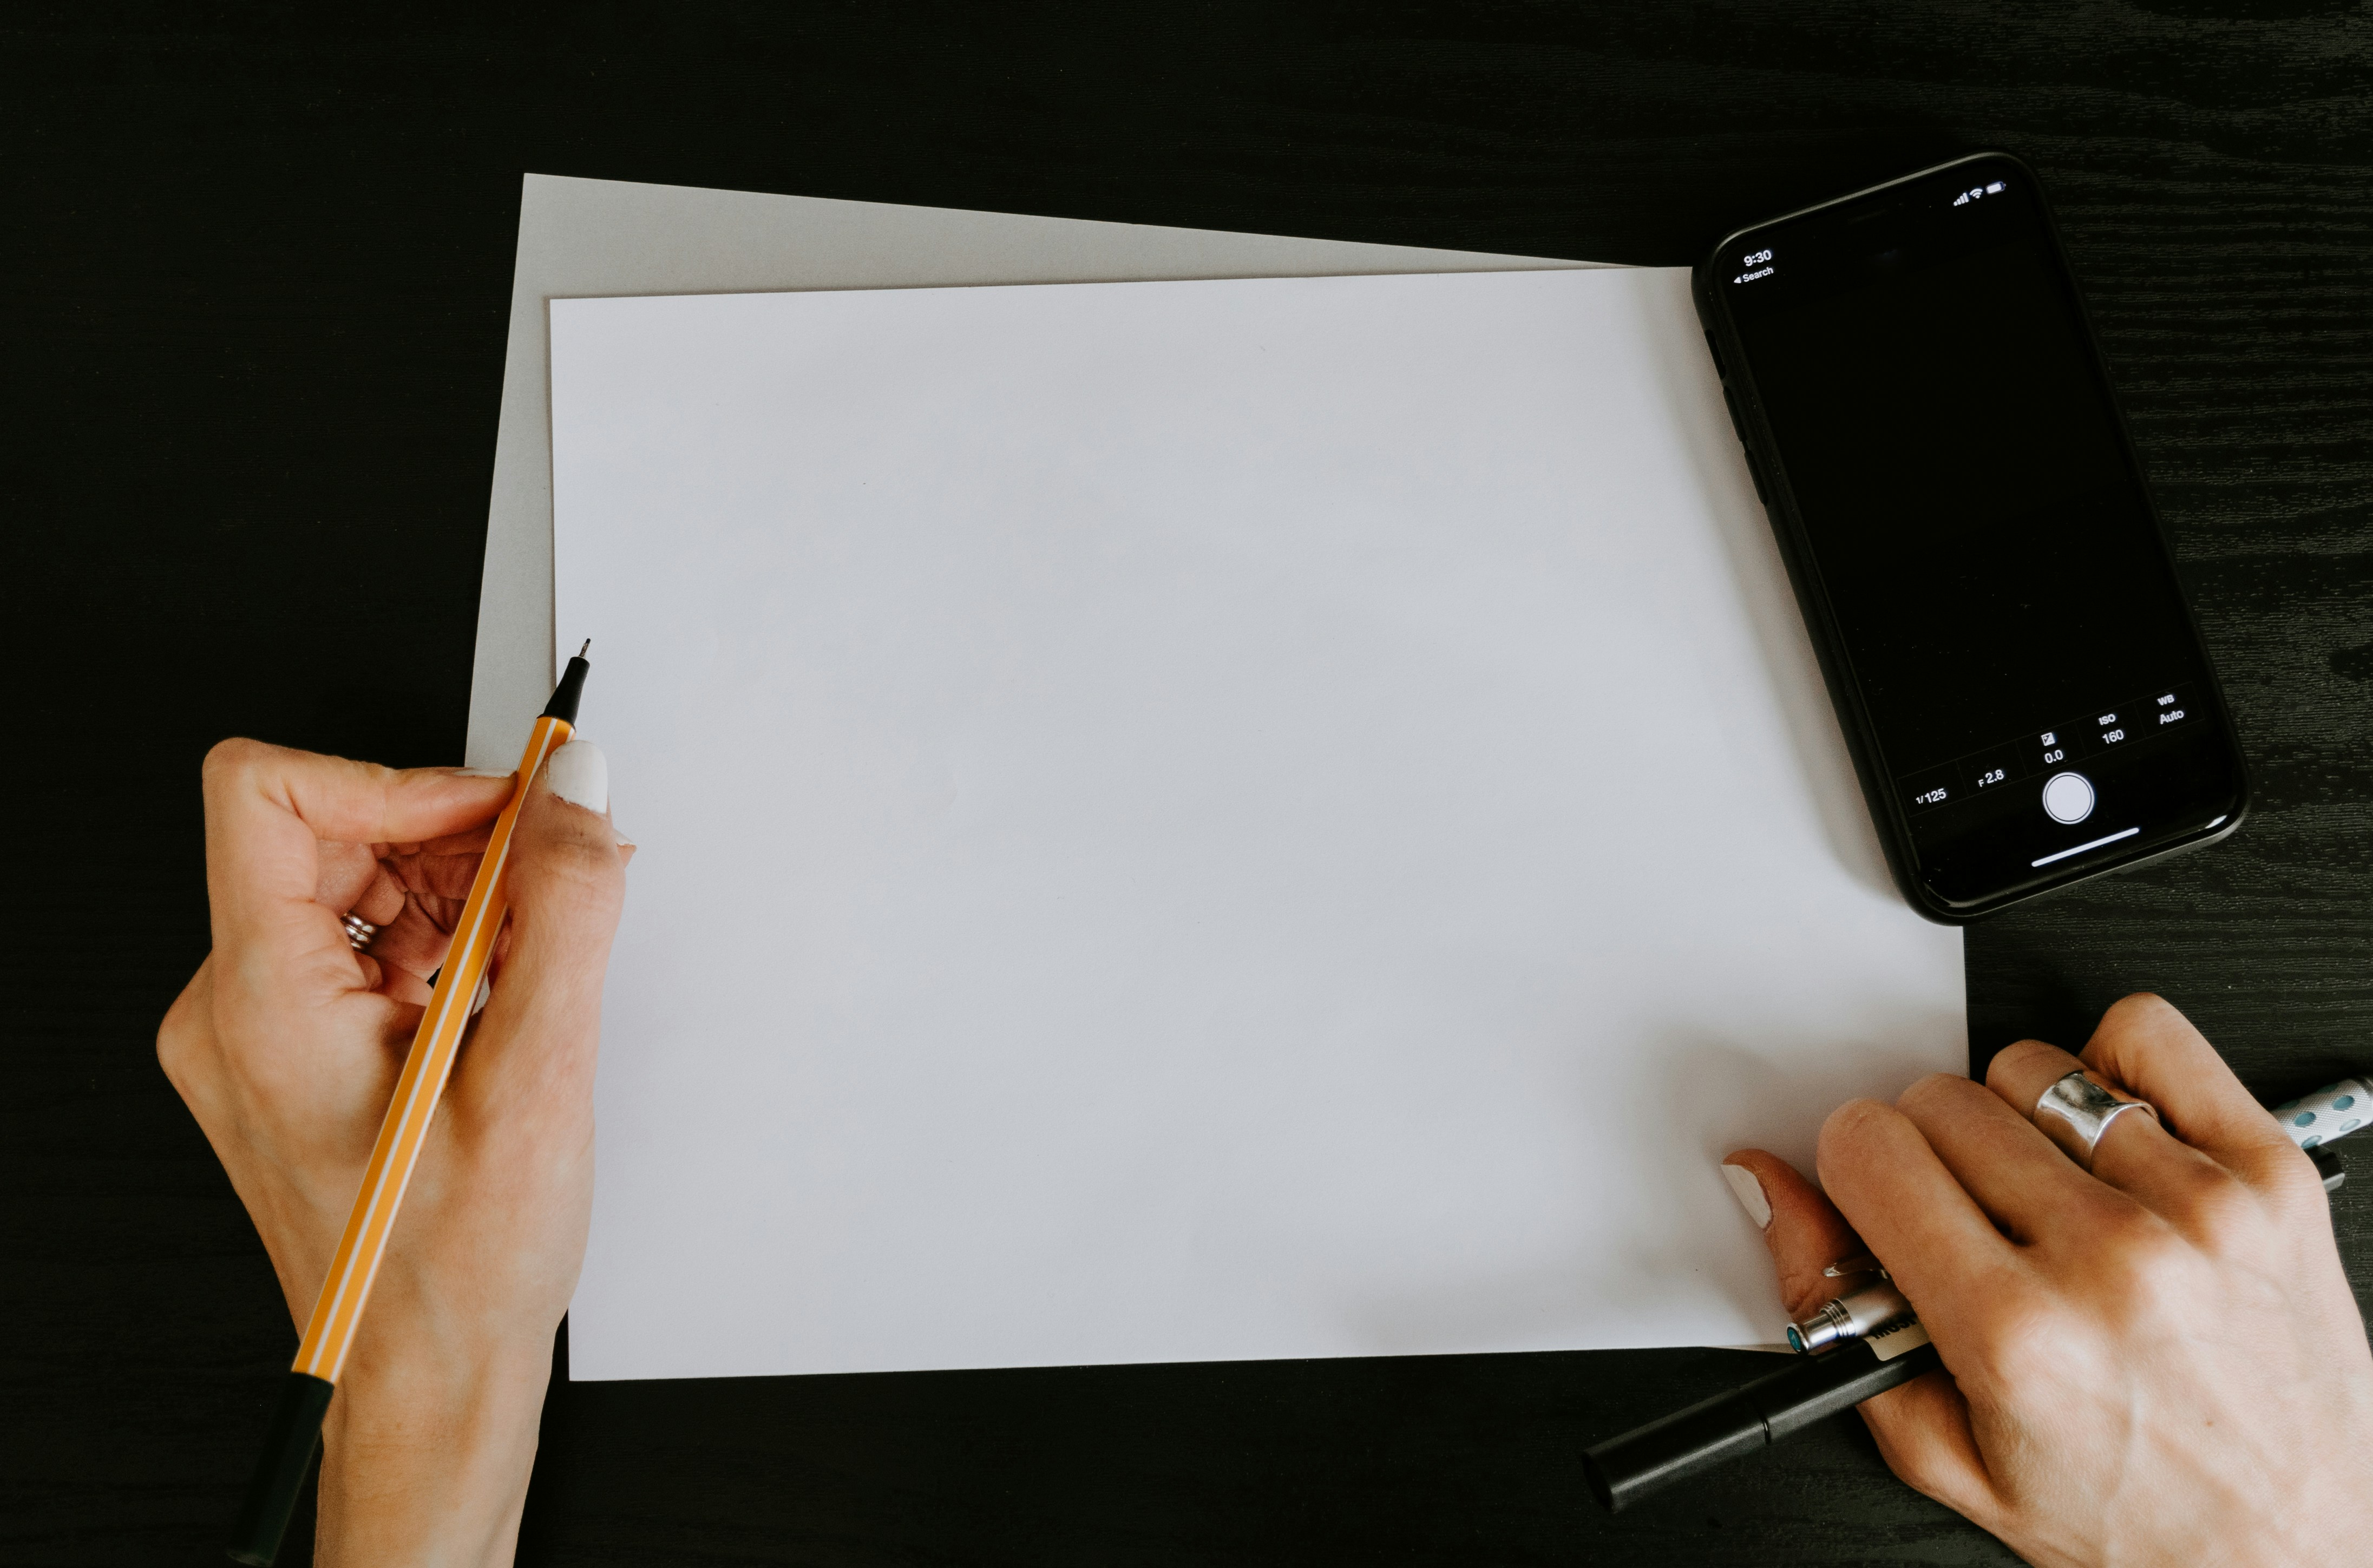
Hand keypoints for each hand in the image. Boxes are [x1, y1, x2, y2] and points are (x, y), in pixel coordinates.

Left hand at [159, 738, 627, 1566]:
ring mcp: (254, 1032)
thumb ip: (564, 910)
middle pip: (318, 833)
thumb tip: (576, 793)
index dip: (396, 780)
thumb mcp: (539, 1075)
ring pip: (345, 882)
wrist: (427, 1378)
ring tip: (536, 955)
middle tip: (549, 878)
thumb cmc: (455, 1270)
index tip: (494, 813)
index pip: (268, 793)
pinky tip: (506, 990)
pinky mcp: (291, 1050)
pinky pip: (357, 942)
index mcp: (259, 1007)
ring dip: (455, 892)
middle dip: (449, 840)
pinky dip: (441, 940)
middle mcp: (229, 1011)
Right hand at [1725, 994, 2372, 1567]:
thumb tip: (1774, 1187)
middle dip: (1931, 1153)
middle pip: (1939, 1101)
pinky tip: (2115, 1139)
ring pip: (2031, 1067)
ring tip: (2052, 1195)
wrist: (2293, 1547)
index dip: (1856, 1168)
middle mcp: (2106, 1263)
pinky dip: (2115, 1066)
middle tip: (1969, 1219)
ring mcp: (2196, 1210)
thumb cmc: (2136, 1514)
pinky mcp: (2268, 1176)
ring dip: (2021, 1120)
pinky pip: (2149, 1037)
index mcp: (2014, 1333)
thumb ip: (1834, 1311)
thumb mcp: (1945, 1451)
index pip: (1866, 1146)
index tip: (1881, 1199)